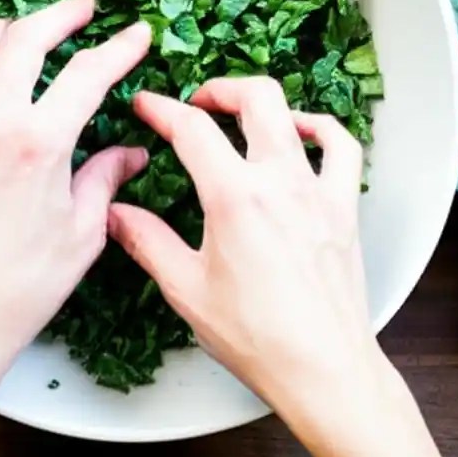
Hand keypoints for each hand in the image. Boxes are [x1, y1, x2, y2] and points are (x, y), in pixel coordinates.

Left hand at [0, 0, 151, 456]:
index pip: (87, 73)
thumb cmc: (22, 286)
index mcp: (39, 144)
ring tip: (18, 28)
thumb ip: (104, 179)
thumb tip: (128, 153)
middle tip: (82, 8)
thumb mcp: (83, 233)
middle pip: (23, 42)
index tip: (135, 35)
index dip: (118, 48)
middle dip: (59, 15)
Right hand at [109, 78, 439, 456]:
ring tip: (241, 113)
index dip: (161, 109)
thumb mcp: (186, 290)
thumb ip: (147, 242)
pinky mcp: (343, 208)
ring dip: (264, 104)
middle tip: (196, 101)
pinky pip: (342, 149)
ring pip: (297, 116)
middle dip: (219, 88)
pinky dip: (321, 129)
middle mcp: (280, 183)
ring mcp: (318, 191)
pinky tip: (302, 133)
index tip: (145, 104)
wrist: (323, 368)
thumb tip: (114, 213)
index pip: (192, 129)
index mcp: (235, 198)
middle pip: (255, 99)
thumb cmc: (258, 338)